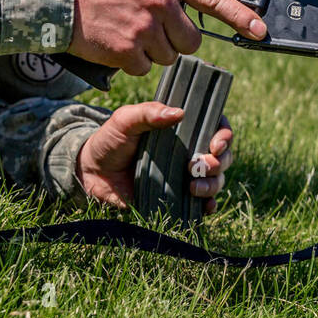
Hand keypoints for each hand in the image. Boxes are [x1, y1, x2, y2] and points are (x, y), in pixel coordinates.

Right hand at [67, 0, 266, 75]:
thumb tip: (190, 11)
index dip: (240, 16)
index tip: (260, 31)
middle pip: (191, 41)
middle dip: (175, 40)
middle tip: (149, 27)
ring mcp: (144, 26)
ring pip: (169, 57)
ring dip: (152, 52)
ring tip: (127, 30)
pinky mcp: (127, 50)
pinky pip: (145, 69)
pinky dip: (131, 62)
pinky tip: (115, 43)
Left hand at [75, 103, 234, 212]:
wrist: (93, 172)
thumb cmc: (111, 140)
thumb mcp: (125, 120)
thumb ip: (148, 112)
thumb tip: (179, 112)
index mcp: (183, 129)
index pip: (216, 126)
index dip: (224, 134)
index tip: (216, 144)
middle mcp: (190, 152)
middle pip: (223, 156)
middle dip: (219, 162)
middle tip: (199, 165)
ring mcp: (186, 177)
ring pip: (216, 180)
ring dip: (213, 184)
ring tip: (193, 187)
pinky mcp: (178, 198)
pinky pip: (203, 204)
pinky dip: (209, 205)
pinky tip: (204, 205)